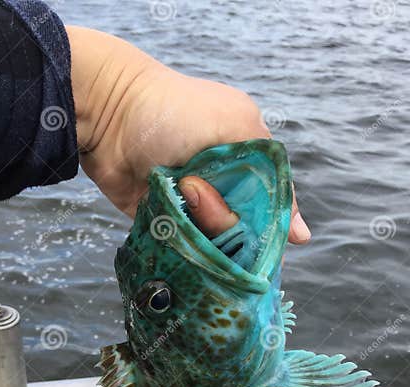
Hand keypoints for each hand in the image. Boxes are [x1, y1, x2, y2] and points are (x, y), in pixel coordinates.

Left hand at [66, 26, 310, 243]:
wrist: (108, 115)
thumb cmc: (175, 112)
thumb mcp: (236, 126)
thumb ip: (272, 176)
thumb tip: (301, 235)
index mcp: (246, 165)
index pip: (272, 211)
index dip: (272, 231)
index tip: (272, 250)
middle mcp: (222, 190)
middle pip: (243, 234)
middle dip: (231, 226)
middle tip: (206, 198)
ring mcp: (193, 209)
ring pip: (214, 246)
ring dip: (204, 232)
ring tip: (185, 199)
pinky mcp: (165, 225)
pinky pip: (183, 251)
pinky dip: (182, 247)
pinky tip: (177, 230)